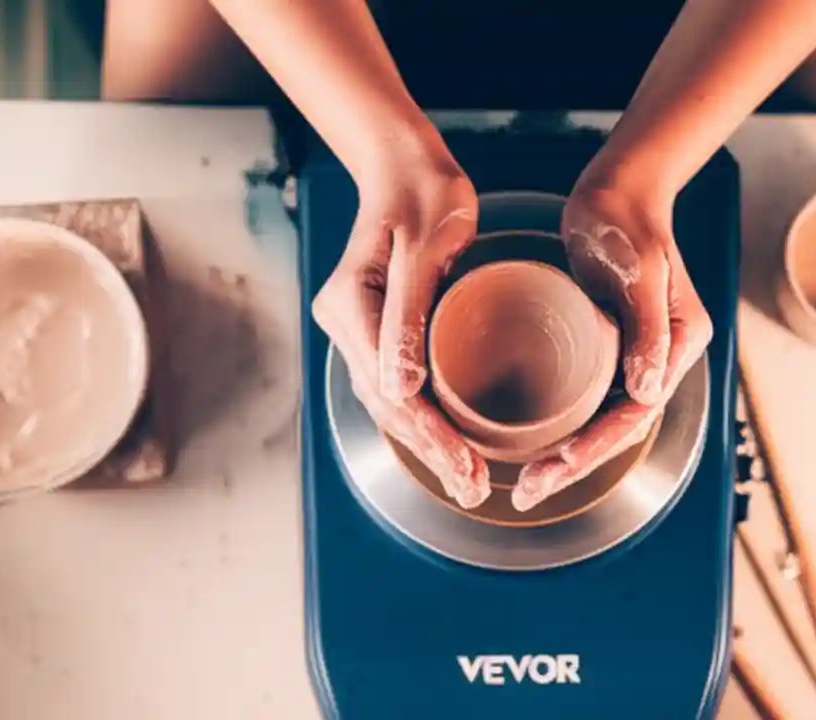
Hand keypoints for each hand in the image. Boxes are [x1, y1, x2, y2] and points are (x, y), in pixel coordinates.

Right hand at [312, 149, 491, 508]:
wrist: (405, 165)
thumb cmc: (425, 195)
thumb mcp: (426, 249)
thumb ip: (410, 318)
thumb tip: (401, 393)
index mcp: (350, 307)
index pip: (393, 392)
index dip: (431, 437)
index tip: (466, 470)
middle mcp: (344, 322)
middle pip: (387, 405)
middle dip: (431, 451)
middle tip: (471, 489)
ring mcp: (355, 326)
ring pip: (388, 401)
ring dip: (425, 443)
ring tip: (464, 479)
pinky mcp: (374, 326)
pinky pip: (394, 383)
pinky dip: (420, 417)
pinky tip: (446, 440)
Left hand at [513, 181, 712, 510]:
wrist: (619, 190)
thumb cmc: (630, 222)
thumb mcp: (641, 272)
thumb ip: (648, 331)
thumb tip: (645, 391)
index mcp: (679, 345)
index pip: (636, 413)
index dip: (595, 447)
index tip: (556, 468)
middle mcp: (661, 357)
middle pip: (619, 427)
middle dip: (575, 465)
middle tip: (530, 492)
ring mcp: (637, 353)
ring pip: (603, 419)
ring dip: (568, 453)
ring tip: (528, 481)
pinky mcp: (610, 343)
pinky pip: (590, 397)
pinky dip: (565, 423)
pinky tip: (533, 439)